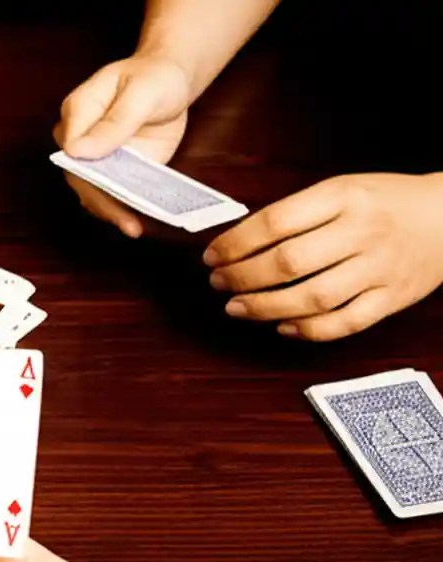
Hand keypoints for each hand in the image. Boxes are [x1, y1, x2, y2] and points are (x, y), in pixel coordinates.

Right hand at [54, 54, 193, 236]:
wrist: (170, 82)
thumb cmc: (152, 78)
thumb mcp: (140, 94)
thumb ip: (113, 122)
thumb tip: (75, 151)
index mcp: (77, 113)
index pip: (70, 149)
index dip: (84, 172)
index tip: (105, 189)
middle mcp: (79, 139)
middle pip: (80, 176)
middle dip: (101, 201)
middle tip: (126, 221)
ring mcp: (96, 158)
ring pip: (94, 190)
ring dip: (111, 211)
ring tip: (132, 228)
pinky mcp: (115, 171)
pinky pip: (115, 193)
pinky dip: (125, 208)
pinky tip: (138, 221)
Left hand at [204, 173, 442, 340]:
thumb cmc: (384, 202)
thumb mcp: (341, 189)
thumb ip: (296, 213)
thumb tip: (237, 243)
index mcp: (344, 197)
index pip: (275, 222)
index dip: (235, 243)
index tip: (212, 256)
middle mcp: (362, 232)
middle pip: (289, 263)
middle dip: (242, 278)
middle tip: (218, 283)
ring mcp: (380, 268)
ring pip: (312, 298)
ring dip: (265, 307)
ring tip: (237, 307)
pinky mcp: (393, 298)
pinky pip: (345, 323)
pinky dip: (308, 330)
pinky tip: (281, 327)